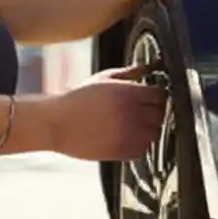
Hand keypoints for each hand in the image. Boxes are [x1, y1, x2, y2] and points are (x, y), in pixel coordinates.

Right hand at [49, 63, 166, 160]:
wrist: (56, 123)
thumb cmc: (77, 99)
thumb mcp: (103, 78)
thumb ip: (130, 72)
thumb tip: (149, 67)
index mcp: (129, 94)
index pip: (160, 95)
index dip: (156, 96)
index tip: (150, 97)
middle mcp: (132, 115)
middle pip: (161, 115)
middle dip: (154, 112)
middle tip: (142, 111)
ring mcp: (128, 135)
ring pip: (154, 134)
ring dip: (148, 130)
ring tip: (133, 125)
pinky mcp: (121, 152)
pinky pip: (142, 150)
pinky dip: (138, 145)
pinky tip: (125, 137)